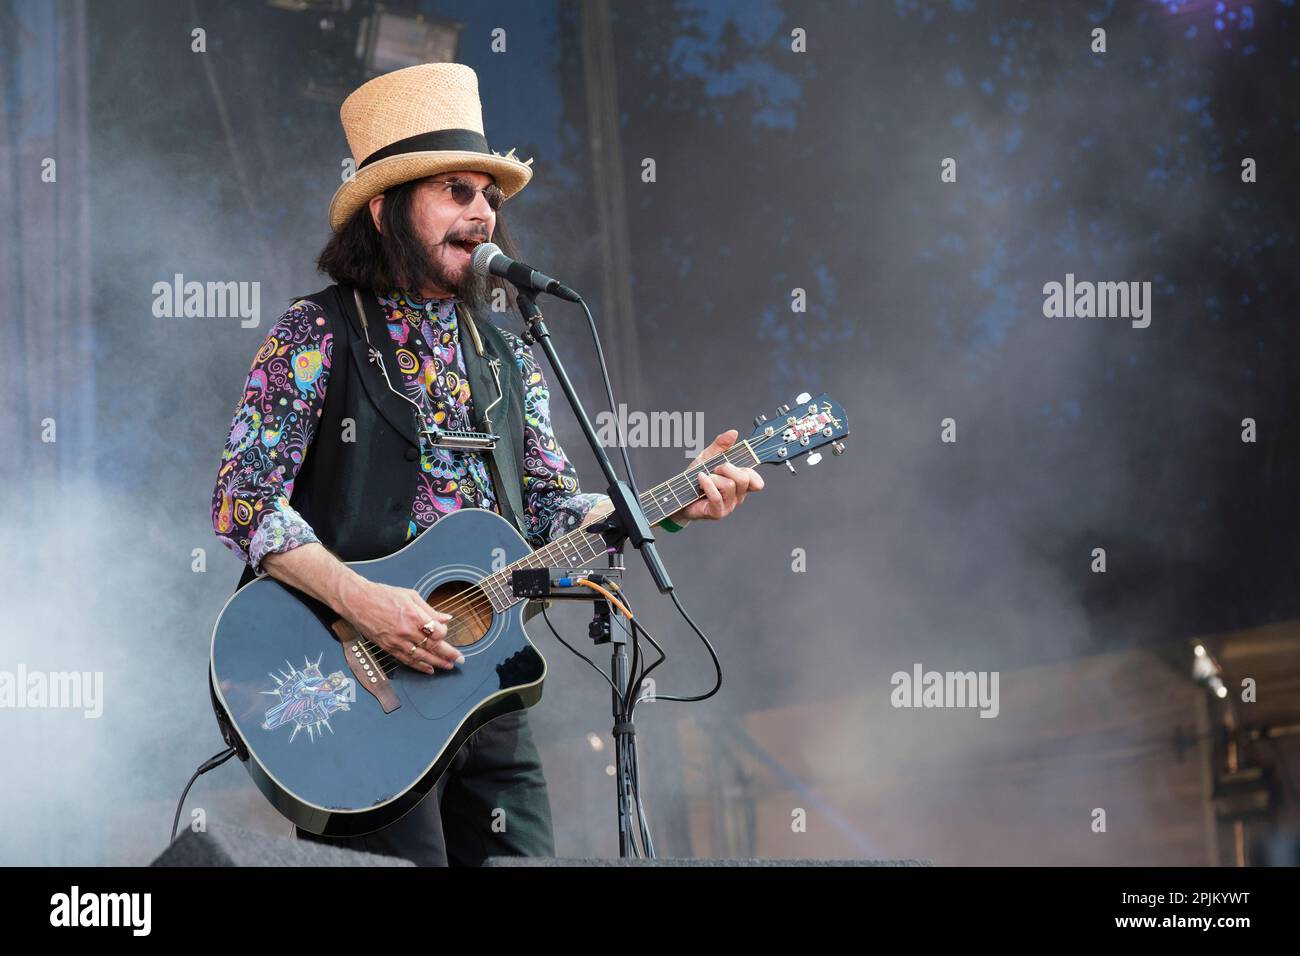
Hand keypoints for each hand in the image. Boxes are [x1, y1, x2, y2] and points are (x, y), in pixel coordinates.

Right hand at [340, 578, 461, 672]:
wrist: (358, 601)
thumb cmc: (382, 595)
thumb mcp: (410, 596)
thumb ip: (429, 609)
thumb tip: (446, 617)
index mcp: (414, 615)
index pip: (437, 630)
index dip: (445, 633)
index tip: (447, 632)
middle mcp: (406, 630)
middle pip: (432, 646)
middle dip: (448, 654)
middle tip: (460, 659)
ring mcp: (396, 641)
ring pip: (421, 656)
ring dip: (437, 663)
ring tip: (448, 666)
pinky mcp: (388, 647)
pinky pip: (406, 660)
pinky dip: (419, 666)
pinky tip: (429, 669)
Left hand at [668, 429, 764, 524]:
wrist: (677, 495)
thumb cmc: (694, 479)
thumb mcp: (707, 457)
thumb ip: (720, 445)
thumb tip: (733, 433)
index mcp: (739, 485)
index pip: (757, 482)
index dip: (752, 471)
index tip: (739, 462)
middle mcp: (737, 496)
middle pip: (745, 479)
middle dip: (728, 468)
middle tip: (715, 468)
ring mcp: (728, 506)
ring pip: (730, 485)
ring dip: (714, 477)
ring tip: (705, 477)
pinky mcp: (717, 512)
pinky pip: (717, 496)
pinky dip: (707, 484)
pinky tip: (700, 479)